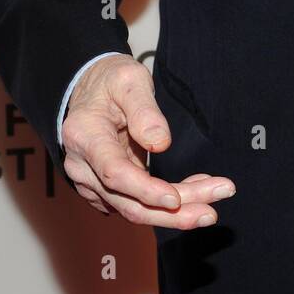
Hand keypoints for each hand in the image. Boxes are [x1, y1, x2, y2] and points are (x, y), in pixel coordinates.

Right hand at [61, 55, 235, 225]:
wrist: (91, 89)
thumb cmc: (111, 81)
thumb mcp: (129, 80)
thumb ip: (144, 109)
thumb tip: (161, 143)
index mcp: (85, 136)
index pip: (114, 172)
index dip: (146, 191)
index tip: (176, 199)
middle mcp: (82, 166)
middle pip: (127, 202)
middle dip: (172, 213)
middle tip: (211, 213)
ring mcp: (90, 181)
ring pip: (133, 209)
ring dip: (175, 213)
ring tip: (211, 207)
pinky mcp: (104, 189)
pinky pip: (135, 204)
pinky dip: (165, 205)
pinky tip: (194, 190)